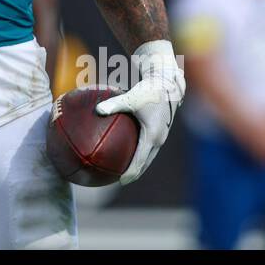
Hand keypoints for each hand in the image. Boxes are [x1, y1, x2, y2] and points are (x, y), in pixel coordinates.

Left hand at [96, 40, 184, 184]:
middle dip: (134, 173)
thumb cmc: (148, 90)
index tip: (120, 181)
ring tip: (124, 171)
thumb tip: (96, 110)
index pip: (140, 161)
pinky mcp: (161, 131)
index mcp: (152, 136)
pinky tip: (128, 151)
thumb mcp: (130, 98)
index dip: (131, 173)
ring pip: (149, 156)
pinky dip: (141, 153)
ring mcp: (162, 136)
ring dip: (138, 165)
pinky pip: (149, 147)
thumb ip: (113, 104)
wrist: (168, 83)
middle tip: (119, 180)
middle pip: (145, 162)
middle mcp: (159, 139)